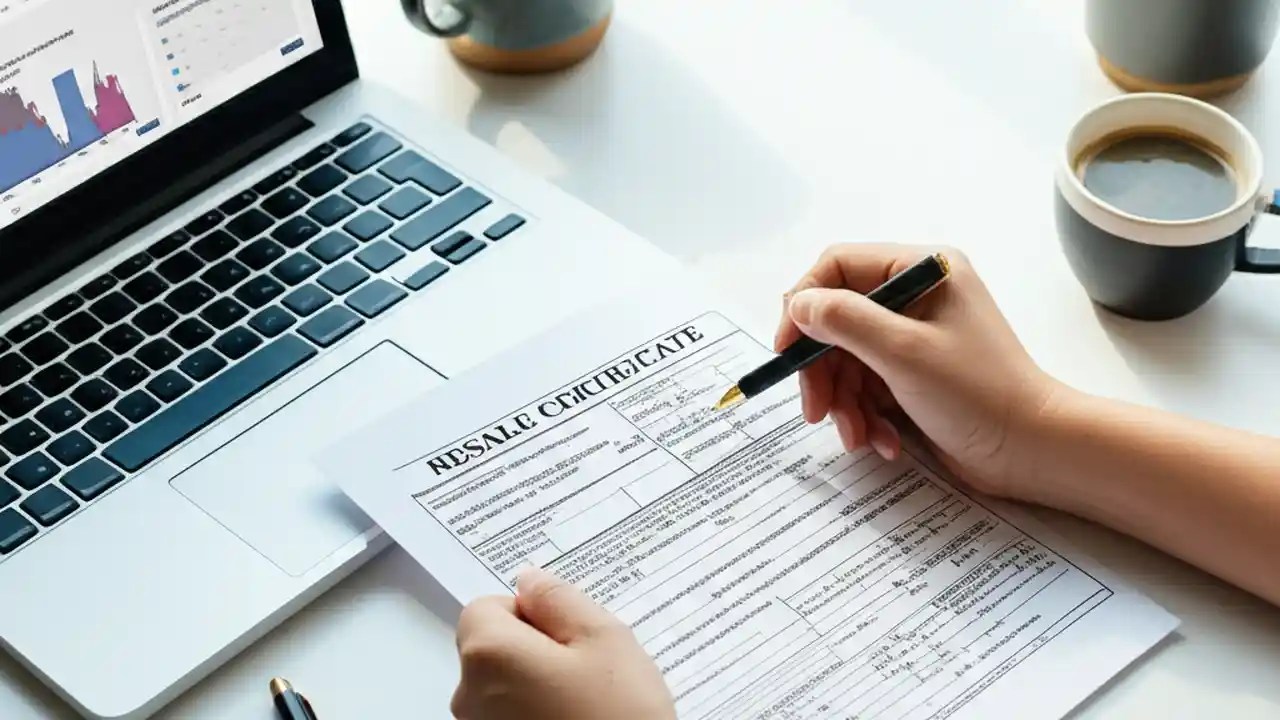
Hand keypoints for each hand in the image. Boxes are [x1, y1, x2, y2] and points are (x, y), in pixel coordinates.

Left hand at [451, 568, 675, 719]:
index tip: (570, 635)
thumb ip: (559, 599)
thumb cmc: (620, 719)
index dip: (530, 613)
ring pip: (503, 690)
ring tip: (589, 706)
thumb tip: (530, 580)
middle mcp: (469, 698)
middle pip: (491, 650)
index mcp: (488, 655)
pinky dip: (537, 718)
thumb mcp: (605, 638)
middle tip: (589, 671)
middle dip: (535, 651)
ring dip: (538, 688)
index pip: (486, 607)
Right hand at [775, 243, 1059, 500]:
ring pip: (847, 360)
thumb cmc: (980, 394)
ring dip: (845, 403)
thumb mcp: (904, 352)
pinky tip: (883, 442)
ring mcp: (914, 337)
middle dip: (824, 371)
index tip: (786, 349)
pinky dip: (866, 417)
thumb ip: (845, 321)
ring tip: (859, 437)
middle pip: (836, 321)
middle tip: (817, 411)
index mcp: (922, 269)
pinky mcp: (914, 375)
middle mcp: (916, 296)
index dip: (804, 305)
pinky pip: (867, 387)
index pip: (838, 267)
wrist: (1032, 451)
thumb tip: (798, 304)